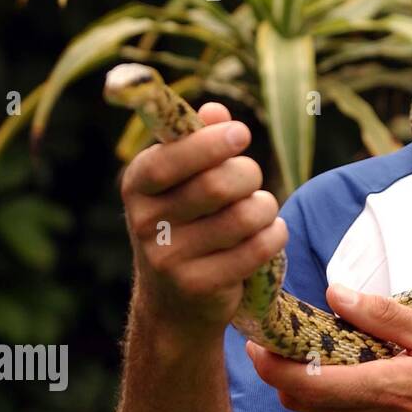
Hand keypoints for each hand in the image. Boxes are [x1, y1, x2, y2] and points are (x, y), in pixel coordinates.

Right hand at [120, 101, 286, 338]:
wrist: (175, 301)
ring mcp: (168, 258)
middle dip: (249, 175)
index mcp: (137, 185)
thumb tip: (215, 110)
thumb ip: (198, 144)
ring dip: (266, 207)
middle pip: (219, 184)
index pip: (171, 157)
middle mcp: (144, 222)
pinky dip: (275, 235)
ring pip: (245, 216)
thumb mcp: (182, 182)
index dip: (211, 143)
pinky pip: (258, 248)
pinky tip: (269, 234)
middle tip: (252, 180)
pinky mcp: (198, 285)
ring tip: (260, 210)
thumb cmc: (187, 224)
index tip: (241, 134)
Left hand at [246, 284, 411, 411]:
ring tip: (345, 359)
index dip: (269, 364)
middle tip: (300, 340)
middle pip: (301, 402)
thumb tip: (336, 293)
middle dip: (290, 371)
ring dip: (318, 388)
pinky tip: (370, 385)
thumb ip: (383, 316)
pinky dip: (341, 406)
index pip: (302, 384)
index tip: (257, 340)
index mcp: (383, 391)